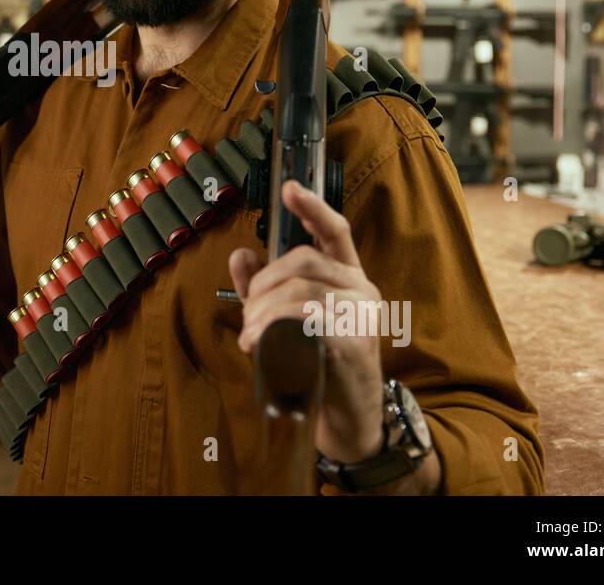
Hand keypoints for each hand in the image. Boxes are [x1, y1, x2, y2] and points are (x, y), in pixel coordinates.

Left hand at [227, 179, 384, 464]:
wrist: (349, 415)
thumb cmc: (319, 361)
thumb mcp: (287, 319)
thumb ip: (264, 288)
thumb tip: (240, 255)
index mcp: (347, 277)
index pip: (335, 231)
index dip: (313, 208)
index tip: (291, 188)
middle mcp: (361, 289)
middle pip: (304, 260)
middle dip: (264, 284)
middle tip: (248, 313)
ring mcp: (362, 315)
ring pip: (301, 291)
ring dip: (263, 311)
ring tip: (250, 335)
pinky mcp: (355, 342)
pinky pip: (309, 319)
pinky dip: (275, 328)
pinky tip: (261, 344)